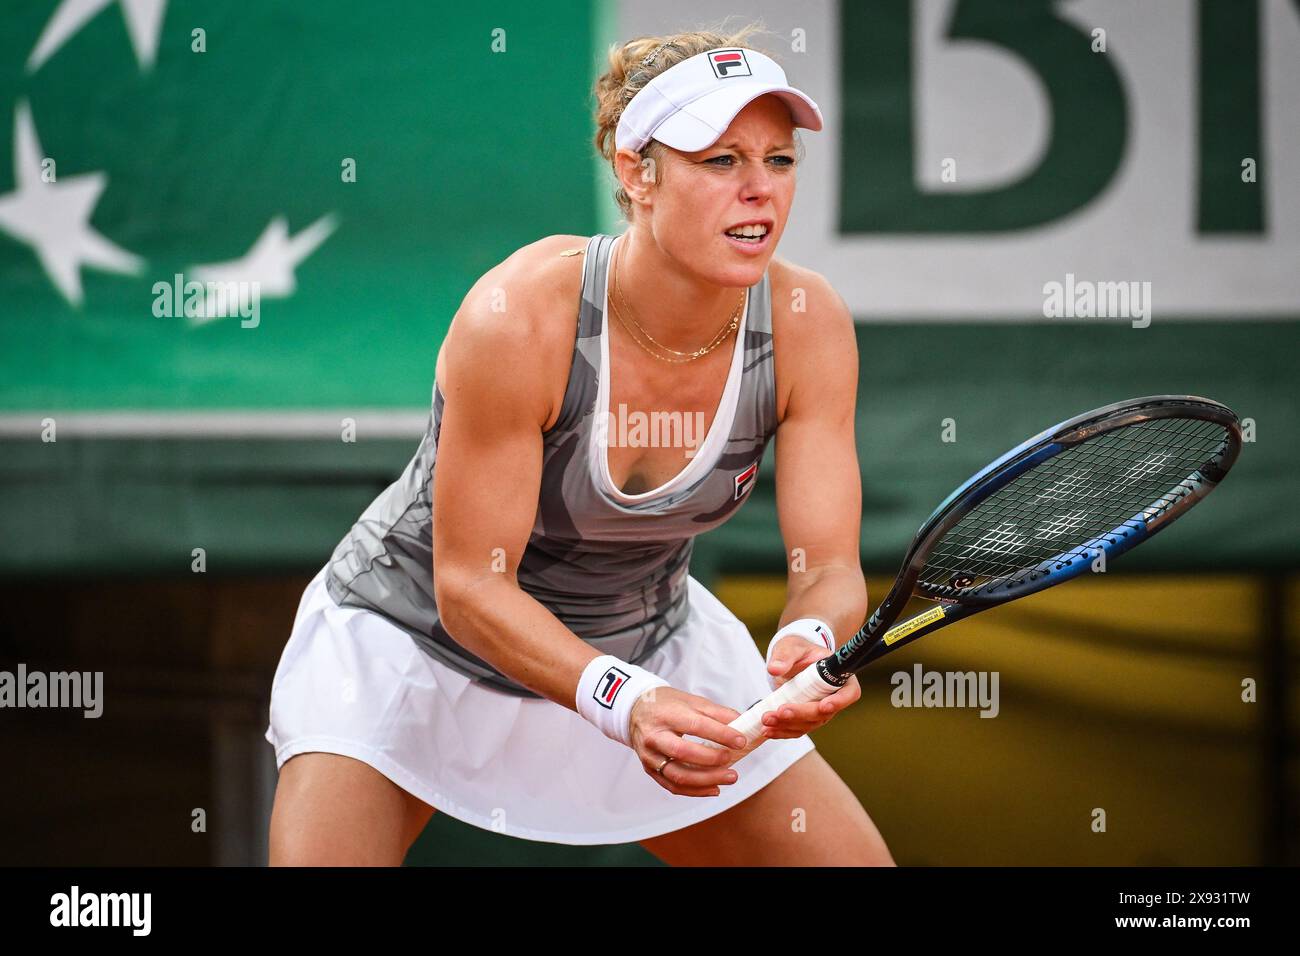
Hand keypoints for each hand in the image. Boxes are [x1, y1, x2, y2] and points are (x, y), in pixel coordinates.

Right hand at [627, 686, 748, 796]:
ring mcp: (650, 756)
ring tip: (729, 777)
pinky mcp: (650, 770)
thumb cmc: (665, 705)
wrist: (634, 711)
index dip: (721, 734)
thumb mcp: (690, 700)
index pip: (696, 725)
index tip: (740, 740)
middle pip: (684, 752)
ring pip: (678, 775)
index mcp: (666, 714)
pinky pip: (673, 786)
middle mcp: (655, 736)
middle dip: (712, 760)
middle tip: (732, 760)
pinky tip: (714, 788)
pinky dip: (695, 791)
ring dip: (707, 780)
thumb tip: (741, 724)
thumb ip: (717, 712)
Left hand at [762, 635, 860, 738]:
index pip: (849, 692)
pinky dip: (781, 731)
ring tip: (767, 719)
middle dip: (801, 714)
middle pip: (823, 713)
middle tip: (781, 711)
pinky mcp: (805, 718)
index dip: (839, 701)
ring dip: (787, 725)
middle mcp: (832, 696)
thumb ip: (785, 656)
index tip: (823, 706)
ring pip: (808, 724)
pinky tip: (767, 730)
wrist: (789, 659)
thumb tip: (775, 668)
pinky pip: (796, 729)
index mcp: (837, 675)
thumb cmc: (797, 649)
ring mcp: (819, 710)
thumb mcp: (791, 647)